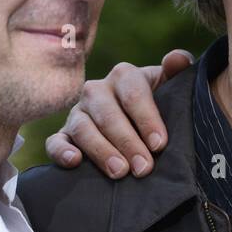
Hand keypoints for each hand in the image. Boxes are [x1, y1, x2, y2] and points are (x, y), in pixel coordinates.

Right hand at [45, 49, 194, 176]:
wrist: (138, 123)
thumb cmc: (159, 104)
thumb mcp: (170, 87)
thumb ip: (176, 72)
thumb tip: (176, 59)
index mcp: (124, 76)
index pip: (133, 93)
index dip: (147, 119)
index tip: (159, 144)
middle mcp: (97, 90)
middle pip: (108, 114)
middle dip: (127, 142)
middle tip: (143, 168)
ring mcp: (78, 112)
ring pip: (83, 128)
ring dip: (101, 151)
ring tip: (119, 172)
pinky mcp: (64, 134)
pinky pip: (55, 141)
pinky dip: (62, 151)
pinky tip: (74, 162)